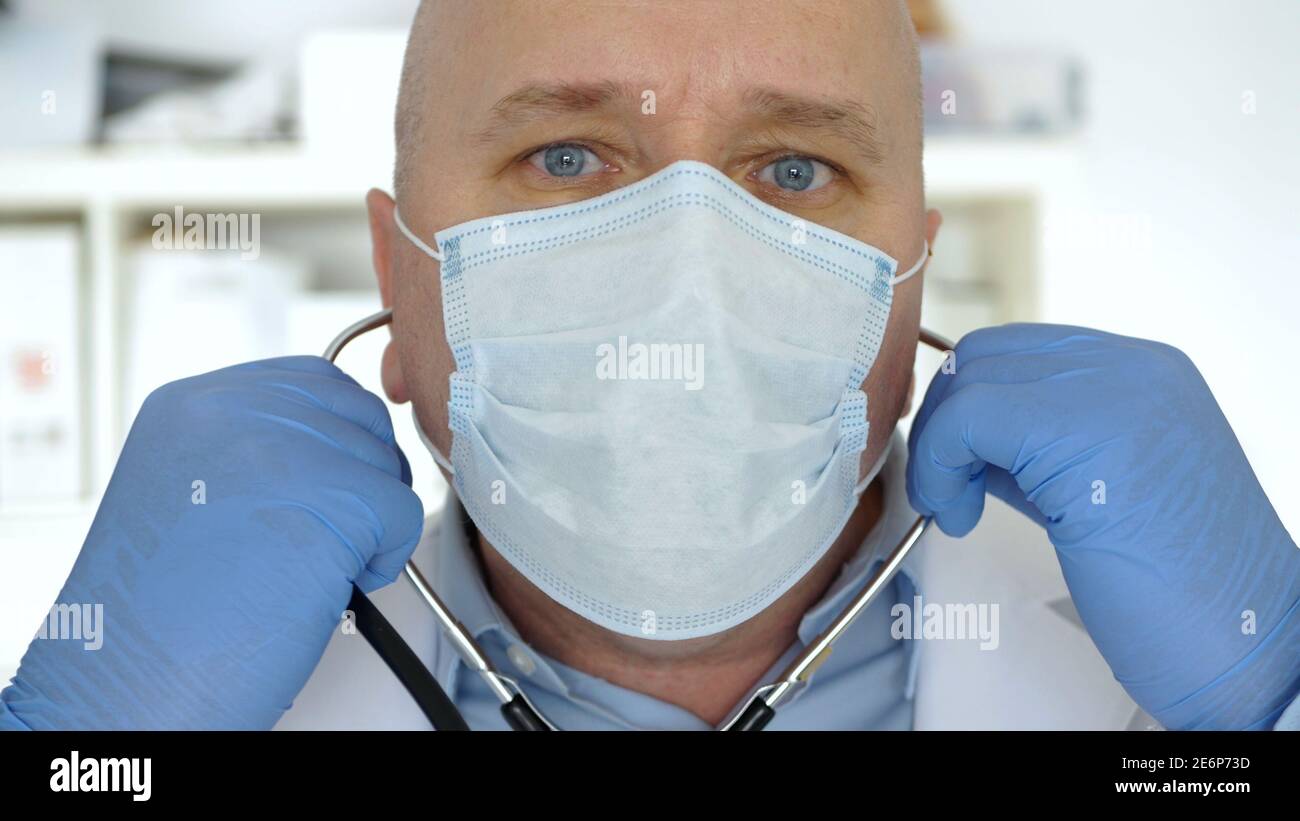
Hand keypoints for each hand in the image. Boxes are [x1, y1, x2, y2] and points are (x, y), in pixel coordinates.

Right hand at [1, 357, 422, 728]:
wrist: (132, 691)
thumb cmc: (162, 619)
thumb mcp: (191, 494)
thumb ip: (255, 450)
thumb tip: (340, 441)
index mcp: (190, 405)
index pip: (310, 381)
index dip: (337, 440)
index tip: (325, 489)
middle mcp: (229, 410)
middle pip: (357, 414)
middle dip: (362, 476)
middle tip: (328, 535)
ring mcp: (279, 447)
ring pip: (384, 463)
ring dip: (368, 523)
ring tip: (306, 569)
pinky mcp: (328, 494)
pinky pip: (403, 510)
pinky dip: (385, 558)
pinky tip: (328, 588)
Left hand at [906, 323, 1299, 728]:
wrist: (1246, 645)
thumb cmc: (1173, 589)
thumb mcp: (1093, 489)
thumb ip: (1033, 450)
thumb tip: (956, 438)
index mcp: (1144, 372)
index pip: (1020, 351)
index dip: (968, 406)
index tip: (957, 467)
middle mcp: (1134, 366)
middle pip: (989, 353)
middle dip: (945, 420)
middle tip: (946, 489)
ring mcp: (1115, 390)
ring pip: (974, 378)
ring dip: (939, 445)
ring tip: (955, 508)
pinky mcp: (1088, 432)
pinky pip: (971, 418)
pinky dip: (940, 463)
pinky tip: (959, 516)